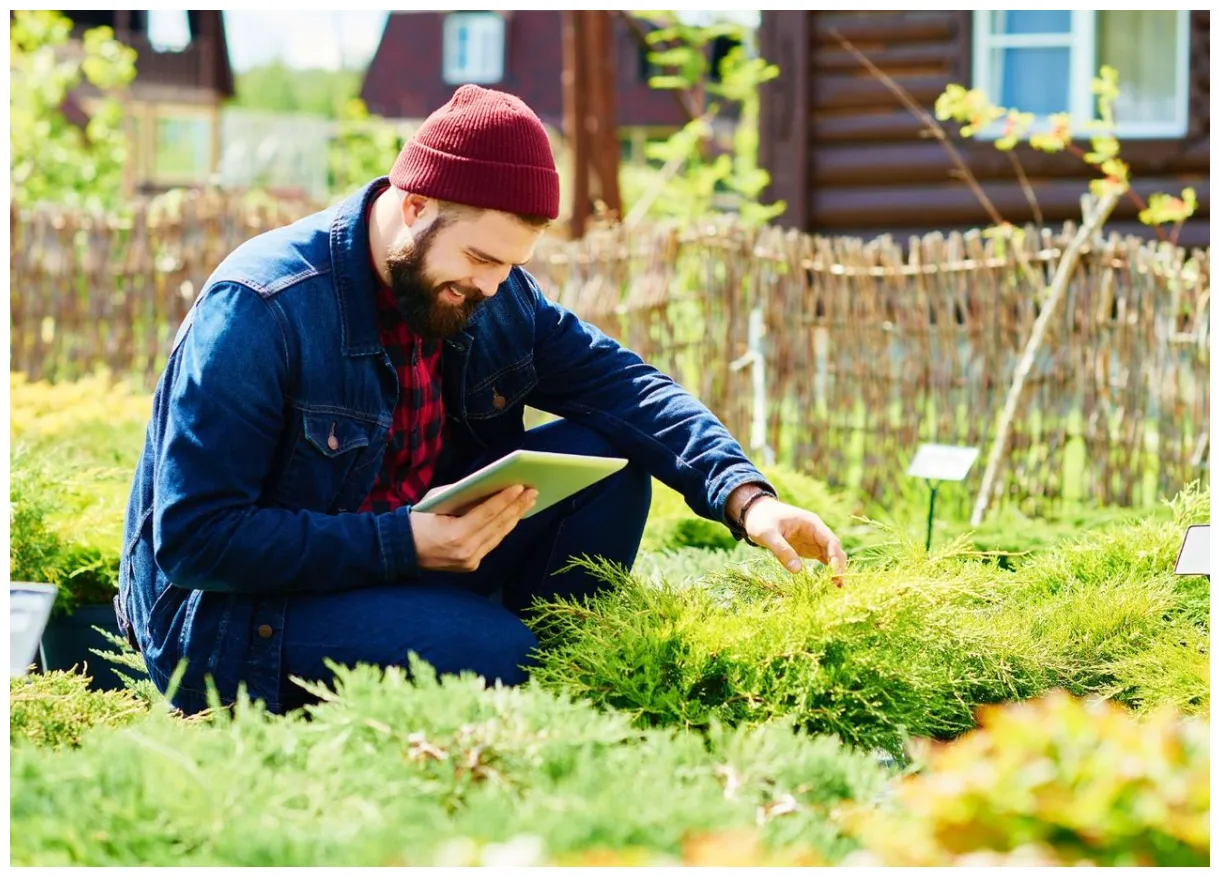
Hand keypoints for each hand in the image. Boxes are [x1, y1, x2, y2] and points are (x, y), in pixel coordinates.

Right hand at [411, 485, 536, 571]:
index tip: (521, 486)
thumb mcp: (437, 500)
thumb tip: (491, 487)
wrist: (400, 549)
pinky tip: (514, 515)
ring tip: (528, 501)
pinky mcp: (471, 565)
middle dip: (517, 506)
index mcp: (455, 535)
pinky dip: (503, 528)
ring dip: (515, 517)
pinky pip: (492, 543)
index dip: (505, 500)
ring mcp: (469, 561)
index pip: (486, 514)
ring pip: (499, 536)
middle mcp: (465, 552)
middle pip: (497, 526)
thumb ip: (463, 495)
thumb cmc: (419, 519)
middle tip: (532, 490)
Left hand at [742, 495, 846, 585]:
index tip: (835, 572)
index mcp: (811, 523)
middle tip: (839, 584)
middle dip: (839, 565)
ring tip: (837, 587)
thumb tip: (798, 571)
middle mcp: (816, 532)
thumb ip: (782, 550)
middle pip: (835, 549)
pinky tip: (829, 583)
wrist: (756, 512)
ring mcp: (813, 540)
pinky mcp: (808, 548)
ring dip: (835, 569)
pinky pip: (823, 558)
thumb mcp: (768, 534)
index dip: (835, 556)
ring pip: (831, 555)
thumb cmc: (762, 519)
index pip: (830, 540)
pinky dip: (828, 569)